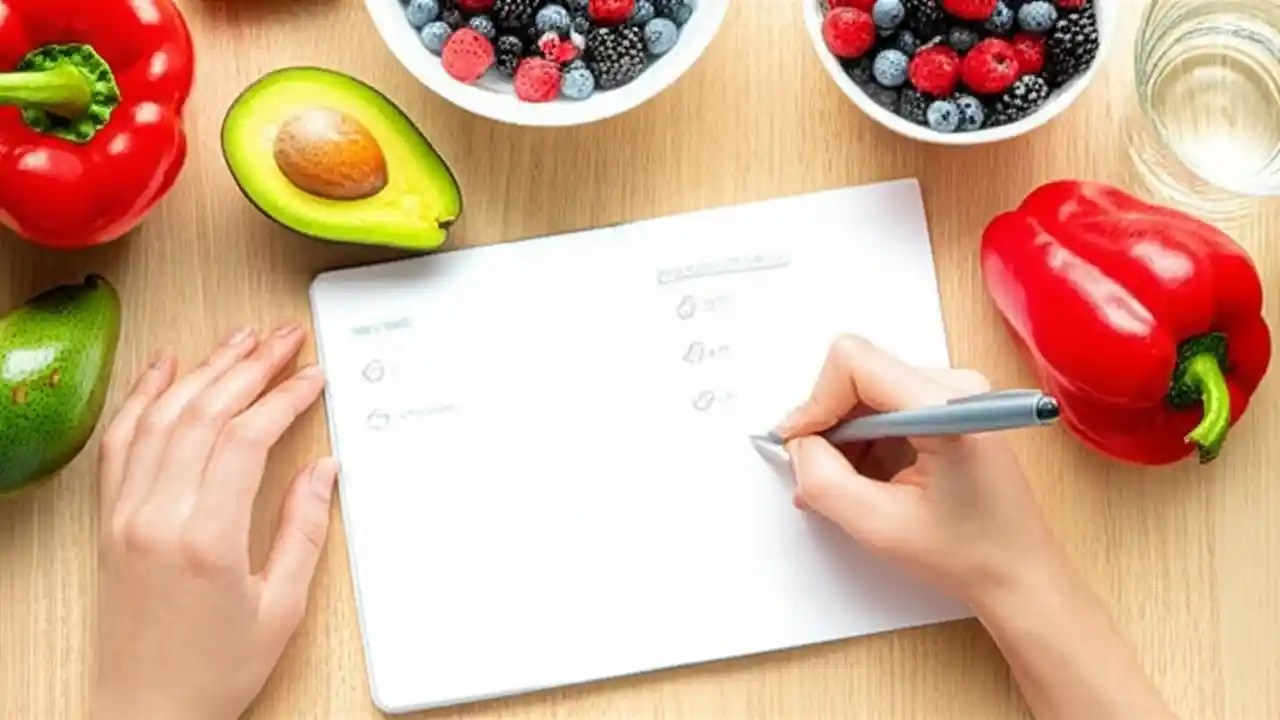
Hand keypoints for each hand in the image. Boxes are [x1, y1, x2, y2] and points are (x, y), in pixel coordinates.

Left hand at [93, 324, 334, 719]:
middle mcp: (156, 517)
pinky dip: (140, 398)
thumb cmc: (213, 671)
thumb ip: (304, 530)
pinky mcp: (109, 521)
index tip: (312, 377)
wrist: (146, 711)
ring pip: (162, 417)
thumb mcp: (281, 607)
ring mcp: (126, 515)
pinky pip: (120, 443)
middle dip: (250, 367)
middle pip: (204, 414)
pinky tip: (163, 368)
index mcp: (206, 538)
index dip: (283, 397)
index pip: (246, 438)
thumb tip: (322, 472)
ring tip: (238, 340)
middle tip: (284, 339)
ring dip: (203, 370)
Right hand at [776, 335, 1064, 606]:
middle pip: (859, 375)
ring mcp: (957, 393)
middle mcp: (957, 387)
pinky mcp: (951, 406)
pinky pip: (886, 404)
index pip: (854, 362)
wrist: (1019, 573)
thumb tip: (799, 444)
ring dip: (847, 436)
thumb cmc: (967, 554)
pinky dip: (866, 440)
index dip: (816, 401)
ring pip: (867, 390)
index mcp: (948, 409)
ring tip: (853, 487)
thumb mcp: (877, 526)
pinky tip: (873, 480)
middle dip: (830, 424)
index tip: (801, 444)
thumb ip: (822, 479)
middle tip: (822, 475)